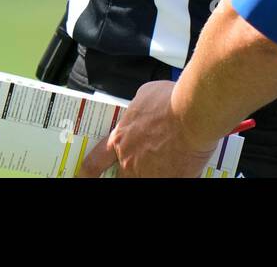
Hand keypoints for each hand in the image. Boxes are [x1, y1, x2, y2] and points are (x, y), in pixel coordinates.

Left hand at [77, 81, 217, 177]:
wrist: (193, 113)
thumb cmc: (170, 101)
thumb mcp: (145, 96)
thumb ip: (136, 111)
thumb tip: (139, 112)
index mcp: (120, 139)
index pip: (94, 163)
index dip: (86, 174)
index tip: (83, 176)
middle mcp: (129, 161)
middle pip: (122, 177)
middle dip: (130, 171)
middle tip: (144, 164)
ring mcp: (149, 175)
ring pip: (146, 178)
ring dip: (156, 171)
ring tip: (170, 159)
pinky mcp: (171, 180)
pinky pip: (171, 179)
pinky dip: (177, 173)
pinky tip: (185, 163)